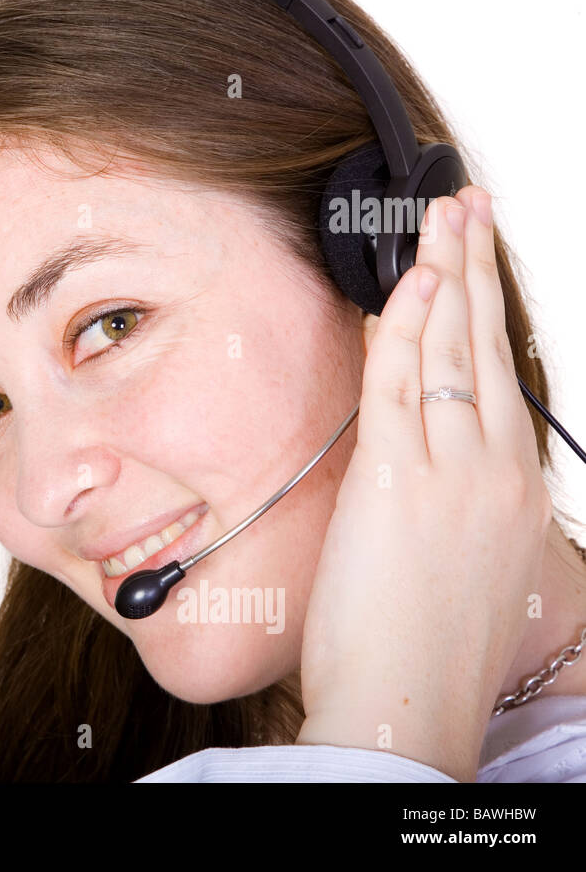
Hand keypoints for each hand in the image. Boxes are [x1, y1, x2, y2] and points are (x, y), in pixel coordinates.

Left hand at [295, 186, 552, 780]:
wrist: (412, 707)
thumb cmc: (430, 651)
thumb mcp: (468, 566)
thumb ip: (459, 508)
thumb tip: (437, 474)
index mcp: (515, 491)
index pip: (500, 378)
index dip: (487, 314)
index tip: (478, 267)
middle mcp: (497, 472)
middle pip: (485, 348)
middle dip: (475, 269)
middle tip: (466, 208)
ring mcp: (454, 473)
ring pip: (450, 353)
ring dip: (444, 276)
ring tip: (441, 218)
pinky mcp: (401, 481)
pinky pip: (403, 385)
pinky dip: (407, 329)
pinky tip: (411, 282)